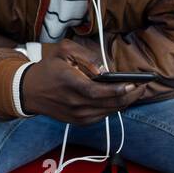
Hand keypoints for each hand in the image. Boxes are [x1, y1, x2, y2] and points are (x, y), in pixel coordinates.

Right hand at [20, 38, 134, 123]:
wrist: (29, 92)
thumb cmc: (48, 69)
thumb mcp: (64, 51)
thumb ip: (86, 56)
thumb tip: (104, 70)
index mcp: (70, 83)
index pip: (98, 91)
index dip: (119, 90)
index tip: (135, 84)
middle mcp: (74, 103)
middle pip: (109, 103)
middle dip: (130, 96)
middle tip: (144, 86)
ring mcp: (77, 115)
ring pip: (109, 111)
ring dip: (125, 102)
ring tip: (137, 91)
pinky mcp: (78, 121)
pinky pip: (102, 116)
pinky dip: (114, 107)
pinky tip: (122, 99)